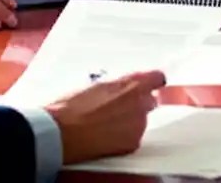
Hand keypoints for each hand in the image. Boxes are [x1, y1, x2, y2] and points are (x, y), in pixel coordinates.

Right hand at [45, 70, 166, 163]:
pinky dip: (124, 135)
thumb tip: (123, 86)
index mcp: (131, 85)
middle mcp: (140, 104)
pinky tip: (106, 134)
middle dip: (138, 102)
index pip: (157, 78)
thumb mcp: (96, 85)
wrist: (63, 132)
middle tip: (118, 105)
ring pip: (141, 119)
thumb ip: (118, 84)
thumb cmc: (72, 107)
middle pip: (150, 100)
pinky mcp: (132, 143)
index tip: (149, 83)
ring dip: (130, 119)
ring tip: (106, 122)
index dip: (152, 81)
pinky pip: (134, 136)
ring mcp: (138, 126)